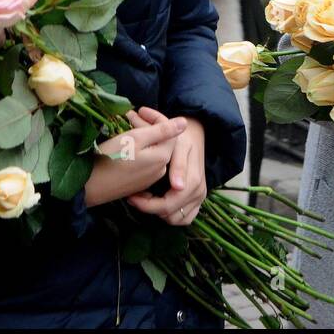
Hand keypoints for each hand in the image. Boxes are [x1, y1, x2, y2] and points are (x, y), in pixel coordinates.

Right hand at [83, 110, 185, 207]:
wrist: (89, 186)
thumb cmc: (111, 157)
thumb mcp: (136, 138)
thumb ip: (162, 130)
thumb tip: (185, 122)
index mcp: (162, 157)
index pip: (170, 132)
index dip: (155, 119)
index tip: (138, 111)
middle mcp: (160, 170)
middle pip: (160, 143)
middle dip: (148, 128)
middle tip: (128, 118)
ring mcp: (149, 179)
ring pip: (151, 153)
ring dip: (141, 140)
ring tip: (123, 130)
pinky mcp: (138, 185)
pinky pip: (143, 164)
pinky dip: (136, 153)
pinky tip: (121, 149)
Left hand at [125, 107, 206, 226]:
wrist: (196, 136)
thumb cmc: (180, 137)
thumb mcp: (170, 133)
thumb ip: (157, 128)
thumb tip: (140, 113)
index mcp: (191, 173)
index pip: (171, 199)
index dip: (149, 203)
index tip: (133, 197)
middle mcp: (198, 187)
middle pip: (172, 212)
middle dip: (150, 208)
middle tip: (134, 199)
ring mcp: (200, 196)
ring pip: (177, 218)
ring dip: (159, 213)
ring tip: (145, 200)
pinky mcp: (199, 201)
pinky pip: (185, 219)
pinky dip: (170, 217)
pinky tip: (158, 206)